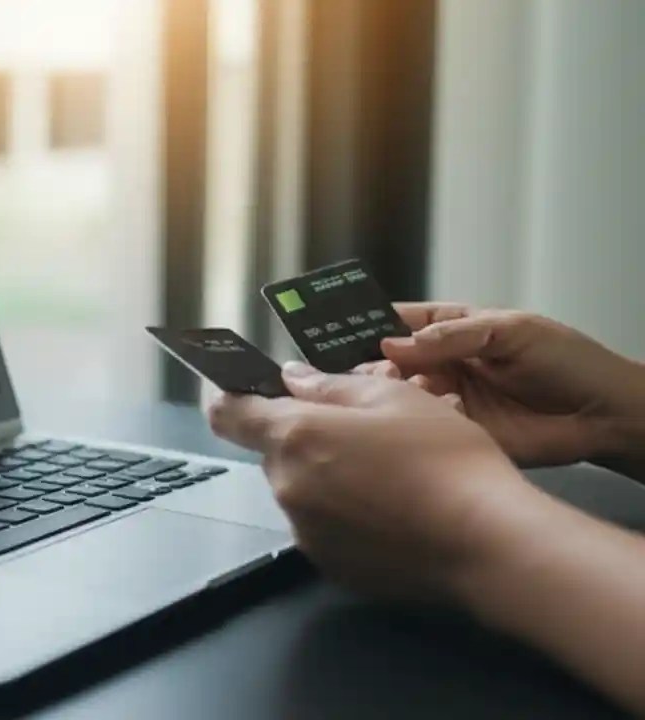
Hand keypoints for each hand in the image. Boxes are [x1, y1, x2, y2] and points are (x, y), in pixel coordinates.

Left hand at [207, 364, 538, 601]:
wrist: (486, 540)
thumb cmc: (445, 458)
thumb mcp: (392, 397)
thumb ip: (330, 385)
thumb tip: (292, 379)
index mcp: (295, 437)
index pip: (228, 413)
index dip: (229, 396)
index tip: (238, 389)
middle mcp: (288, 487)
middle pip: (275, 453)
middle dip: (304, 438)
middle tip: (360, 430)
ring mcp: (306, 532)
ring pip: (301, 490)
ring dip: (327, 477)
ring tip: (388, 473)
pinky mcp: (331, 566)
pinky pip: (323, 528)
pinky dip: (345, 515)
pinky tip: (392, 510)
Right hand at [362, 304, 644, 469]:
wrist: (603, 415)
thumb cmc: (569, 362)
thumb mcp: (513, 331)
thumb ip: (455, 335)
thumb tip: (396, 342)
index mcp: (453, 330)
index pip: (399, 321)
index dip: (368, 321)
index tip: (336, 325)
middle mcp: (442, 365)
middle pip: (387, 360)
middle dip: (371, 360)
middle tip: (367, 365)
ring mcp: (445, 400)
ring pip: (396, 394)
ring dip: (389, 390)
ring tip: (393, 386)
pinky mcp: (453, 433)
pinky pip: (419, 426)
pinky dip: (414, 420)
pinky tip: (422, 414)